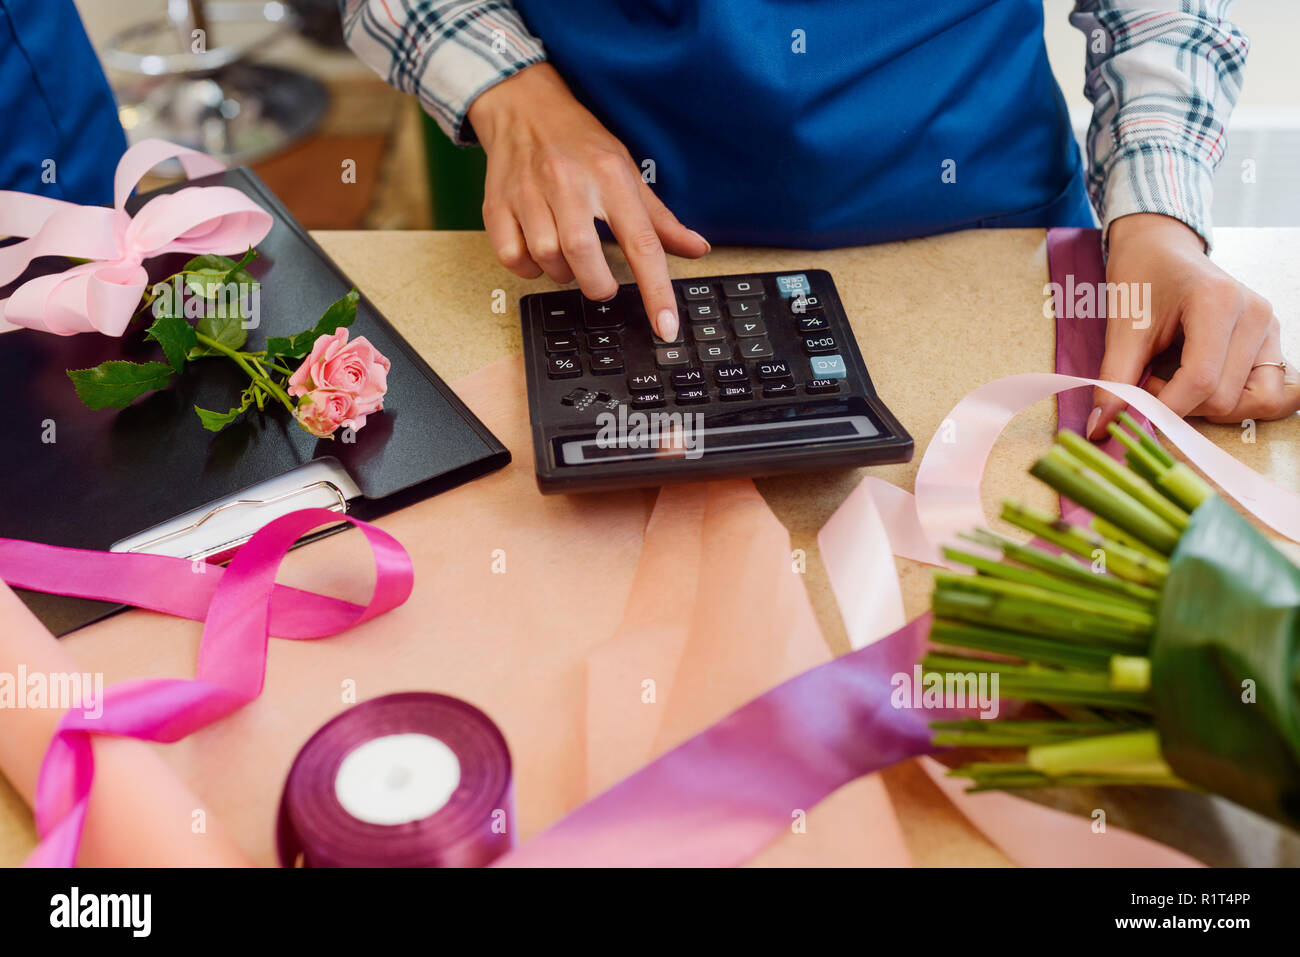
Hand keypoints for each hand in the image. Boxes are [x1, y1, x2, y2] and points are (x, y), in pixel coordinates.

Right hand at [468, 64, 708, 340]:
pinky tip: (538, 256)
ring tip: (570, 262)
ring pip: (546, 257)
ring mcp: (528, 192)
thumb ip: (660, 219)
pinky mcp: (497, 203)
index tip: (666, 327)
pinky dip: (527, 269)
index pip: (642, 243)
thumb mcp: (626, 171)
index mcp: (611, 177)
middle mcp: (568, 182)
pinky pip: (511, 255)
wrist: (523, 105)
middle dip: (598, 285)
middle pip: (583, 254)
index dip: (656, 292)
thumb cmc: (580, 143)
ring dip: (563, 274)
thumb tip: (697, 249)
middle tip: (603, 284)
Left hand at [1089, 213, 1298, 438]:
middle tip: (1151, 383)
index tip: (1135, 406)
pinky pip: (1270, 392)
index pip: (1201, 380)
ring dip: (1212, 409)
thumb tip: (1099, 428)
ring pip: (1256, 401)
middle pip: (1226, 398)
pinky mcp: (1272, 341)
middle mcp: (1255, 314)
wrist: (1160, 249)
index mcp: (1219, 302)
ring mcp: (1270, 328)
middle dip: (1183, 406)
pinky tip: (1203, 387)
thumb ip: (1114, 380)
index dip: (1165, 407)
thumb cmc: (1141, 280)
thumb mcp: (1122, 328)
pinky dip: (1237, 402)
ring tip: (1178, 384)